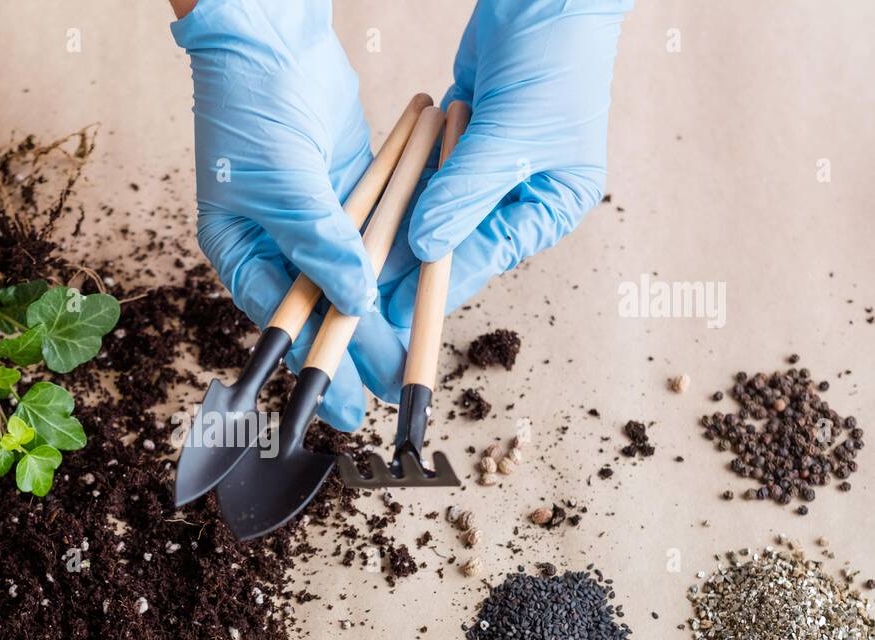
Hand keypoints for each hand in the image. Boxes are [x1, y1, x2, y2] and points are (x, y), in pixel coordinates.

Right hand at [172, 0, 405, 430]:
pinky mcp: (346, 191)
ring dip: (383, 312)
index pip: (281, 325)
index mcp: (240, 251)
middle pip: (323, 309)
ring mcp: (314, 219)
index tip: (343, 409)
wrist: (267, 35)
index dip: (315, 367)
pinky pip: (375, 235)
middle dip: (358, 349)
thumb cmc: (250, 107)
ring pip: (353, 278)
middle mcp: (276, 244)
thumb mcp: (281, 182)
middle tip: (393, 384)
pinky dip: (395, 261)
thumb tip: (356, 301)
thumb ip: (321, 243)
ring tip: (412, 351)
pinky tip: (419, 291)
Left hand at [381, 0, 630, 331]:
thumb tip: (425, 246)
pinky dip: (400, 188)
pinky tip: (366, 214)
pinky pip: (425, 173)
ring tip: (355, 262)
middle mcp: (524, 193)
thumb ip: (464, 191)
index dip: (437, 285)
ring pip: (437, 208)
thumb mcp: (510, 133)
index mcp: (554, 203)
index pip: (486, 255)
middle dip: (411, 265)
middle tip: (362, 296)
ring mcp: (491, 166)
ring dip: (399, 229)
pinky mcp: (464, 139)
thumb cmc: (554, 56)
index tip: (391, 311)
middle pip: (457, 240)